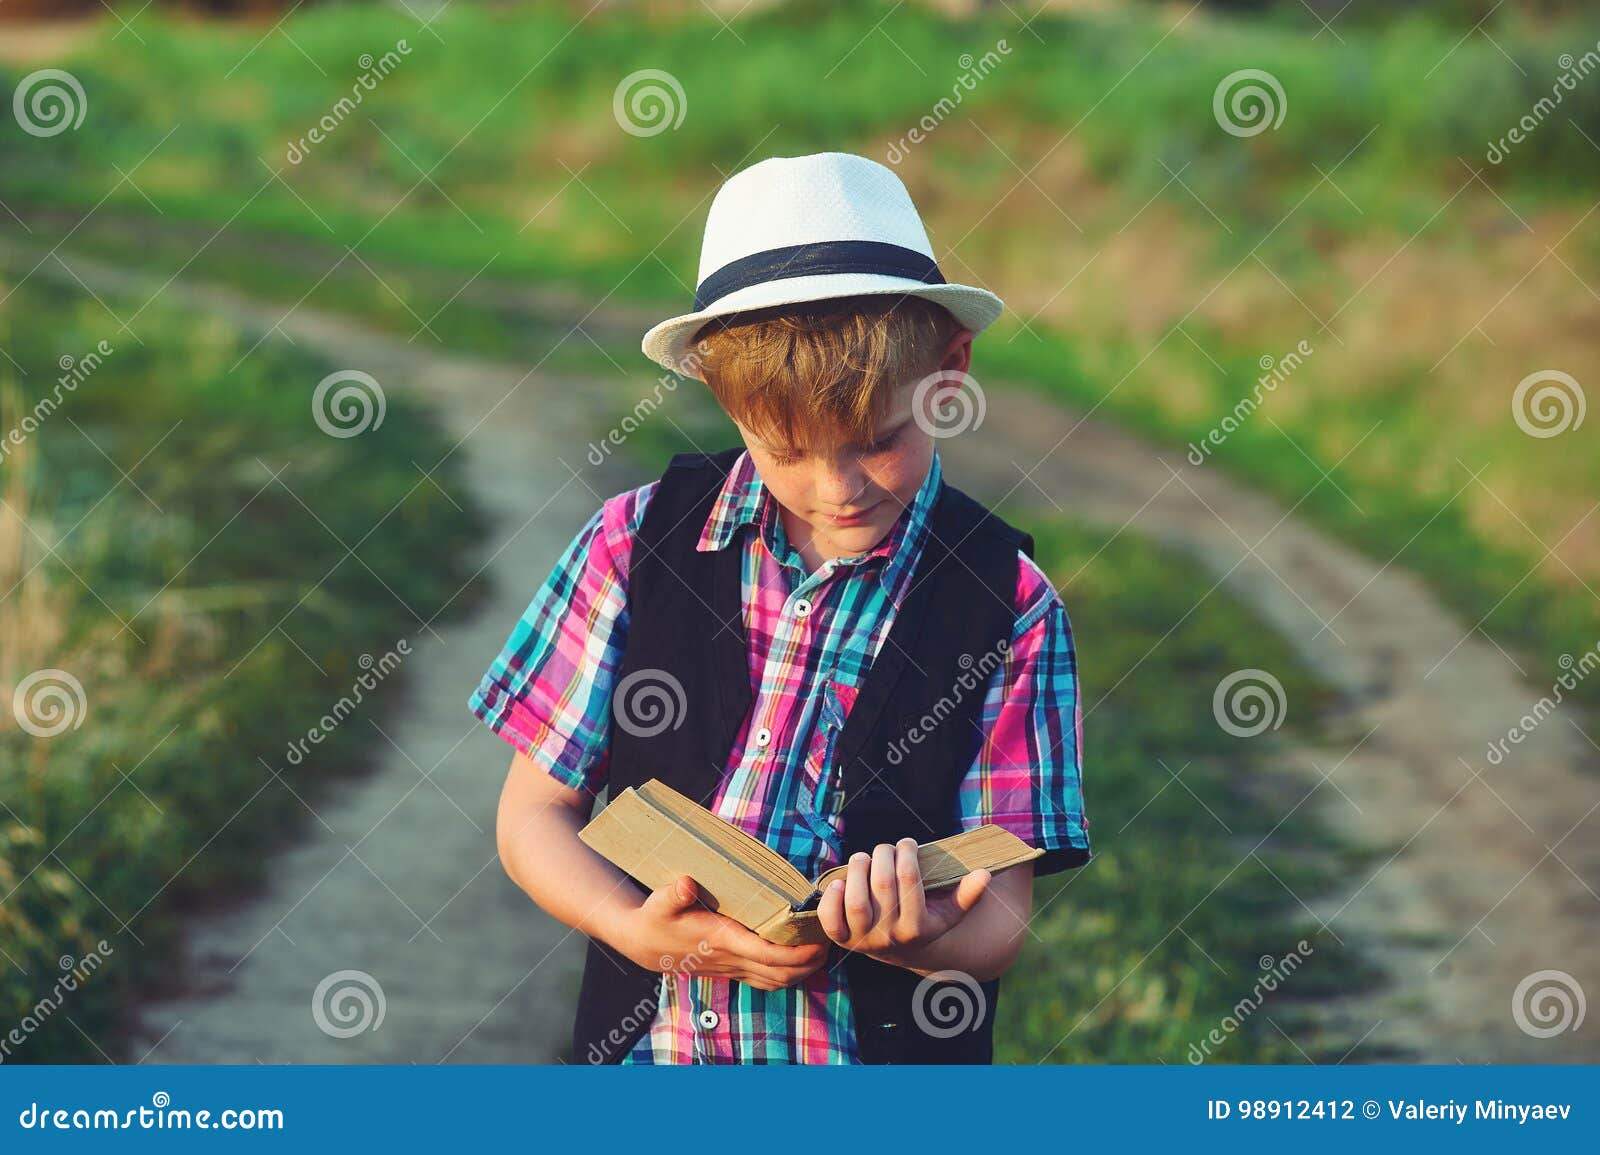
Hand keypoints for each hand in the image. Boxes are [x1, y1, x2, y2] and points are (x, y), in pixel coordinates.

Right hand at [612, 874, 827, 991]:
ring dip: (802, 970)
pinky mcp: (731, 969)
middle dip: (809, 962)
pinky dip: (787, 973)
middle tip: (830, 940)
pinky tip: (798, 959)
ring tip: (821, 949)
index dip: (796, 952)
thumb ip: (673, 893)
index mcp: (721, 940)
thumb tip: (686, 884)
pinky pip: (766, 979)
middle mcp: (731, 959)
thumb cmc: (656, 917)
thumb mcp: (659, 901)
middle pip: (781, 973)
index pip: (766, 954)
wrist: (643, 942)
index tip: (818, 939)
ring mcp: (732, 968)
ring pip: (776, 981)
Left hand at [817, 838, 990, 965]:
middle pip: (882, 885)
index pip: (910, 880)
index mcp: (918, 928)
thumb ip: (968, 895)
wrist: (898, 949)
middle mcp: (889, 937)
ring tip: (865, 857)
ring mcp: (863, 940)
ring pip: (856, 900)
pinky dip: (832, 896)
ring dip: (858, 868)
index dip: (907, 852)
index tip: (907, 843)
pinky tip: (842, 880)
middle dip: (883, 854)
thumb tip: (985, 874)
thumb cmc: (925, 919)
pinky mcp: (841, 939)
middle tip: (886, 848)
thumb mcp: (949, 912)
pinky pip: (830, 919)